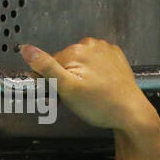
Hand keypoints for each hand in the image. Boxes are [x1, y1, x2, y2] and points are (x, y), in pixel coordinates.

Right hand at [20, 38, 154, 130]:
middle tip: (77, 97)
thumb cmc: (102, 105)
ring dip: (80, 77)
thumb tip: (26, 49)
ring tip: (90, 94)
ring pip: (81, 63)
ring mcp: (106, 51)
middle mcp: (93, 45)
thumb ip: (46, 67)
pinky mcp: (116, 58)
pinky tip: (100, 87)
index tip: (60, 94)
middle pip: (67, 62)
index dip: (54, 81)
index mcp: (78, 50)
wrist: (132, 114)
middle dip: (67, 79)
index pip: (51, 63)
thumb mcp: (67, 89)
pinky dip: (95, 74)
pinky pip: (96, 64)